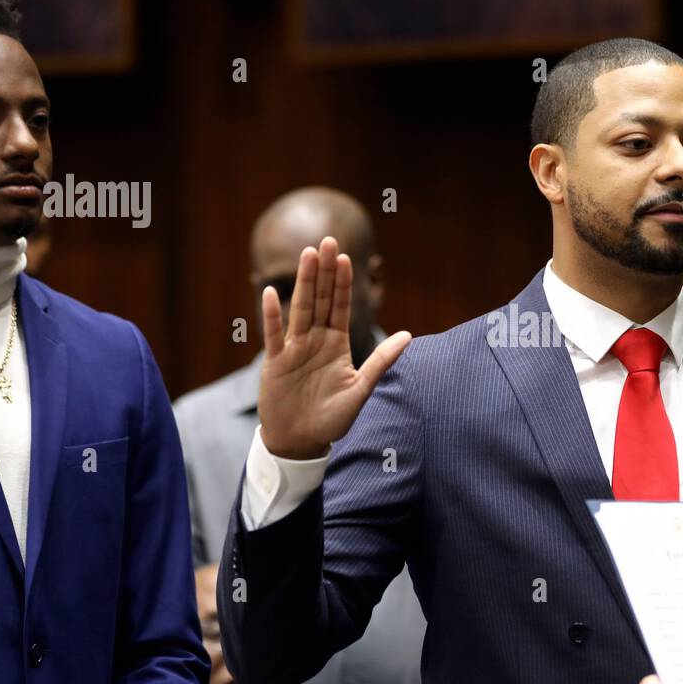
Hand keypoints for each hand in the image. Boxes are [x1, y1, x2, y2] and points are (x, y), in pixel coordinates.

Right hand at [258, 237, 410, 459]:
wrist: (301, 442)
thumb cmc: (332, 419)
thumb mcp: (361, 389)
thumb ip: (382, 360)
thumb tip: (410, 335)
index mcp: (336, 345)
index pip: (341, 307)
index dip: (343, 282)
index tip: (346, 256)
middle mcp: (315, 341)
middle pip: (321, 300)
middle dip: (325, 271)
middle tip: (326, 241)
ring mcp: (294, 349)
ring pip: (300, 309)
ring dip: (303, 282)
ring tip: (307, 255)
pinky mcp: (276, 362)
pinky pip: (274, 335)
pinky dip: (272, 315)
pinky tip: (271, 293)